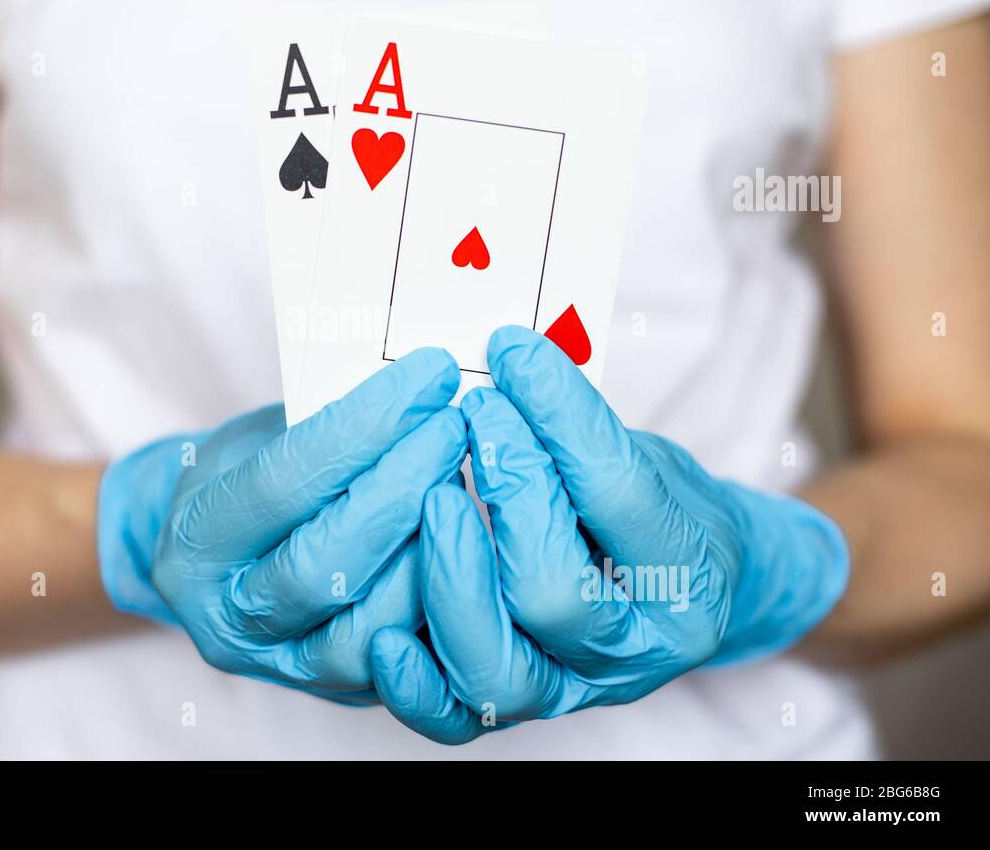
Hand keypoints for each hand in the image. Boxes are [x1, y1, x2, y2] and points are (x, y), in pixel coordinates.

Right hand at [120, 348, 466, 699]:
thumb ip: (319, 419)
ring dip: (430, 549)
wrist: (221, 561)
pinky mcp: (338, 690)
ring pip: (368, 627)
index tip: (427, 376)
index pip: (282, 483)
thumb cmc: (249, 477)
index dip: (362, 426)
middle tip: (455, 426)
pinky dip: (440, 602)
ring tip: (466, 479)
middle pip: (324, 564)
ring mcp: (283, 666)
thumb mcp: (259, 435)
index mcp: (194, 544)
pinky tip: (470, 543)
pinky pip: (401, 665)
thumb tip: (413, 385)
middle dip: (403, 487)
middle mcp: (227, 618)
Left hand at [369, 326, 848, 742]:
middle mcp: (632, 655)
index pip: (619, 495)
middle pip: (554, 592)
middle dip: (506, 491)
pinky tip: (385, 631)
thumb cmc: (651, 511)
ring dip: (451, 576)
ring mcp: (566, 691)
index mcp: (688, 584)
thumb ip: (584, 432)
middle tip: (477, 413)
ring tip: (433, 497)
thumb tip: (507, 362)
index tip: (514, 351)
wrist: (675, 584)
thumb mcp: (647, 459)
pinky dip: (414, 682)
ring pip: (496, 667)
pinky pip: (452, 720)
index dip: (559, 418)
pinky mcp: (508, 711)